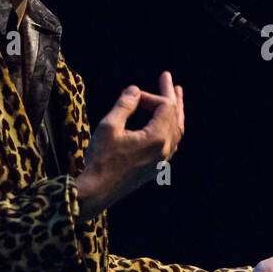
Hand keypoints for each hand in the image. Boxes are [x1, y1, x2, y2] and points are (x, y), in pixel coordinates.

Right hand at [76, 71, 184, 219]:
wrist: (96, 191)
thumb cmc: (100, 159)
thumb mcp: (109, 126)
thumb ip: (125, 105)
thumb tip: (135, 90)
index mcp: (156, 138)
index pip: (164, 107)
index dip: (149, 96)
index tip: (131, 96)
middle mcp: (164, 150)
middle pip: (175, 117)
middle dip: (172, 97)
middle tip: (170, 80)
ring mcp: (162, 161)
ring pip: (176, 132)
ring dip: (175, 113)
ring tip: (176, 97)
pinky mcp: (156, 169)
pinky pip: (171, 144)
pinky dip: (171, 129)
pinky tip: (167, 125)